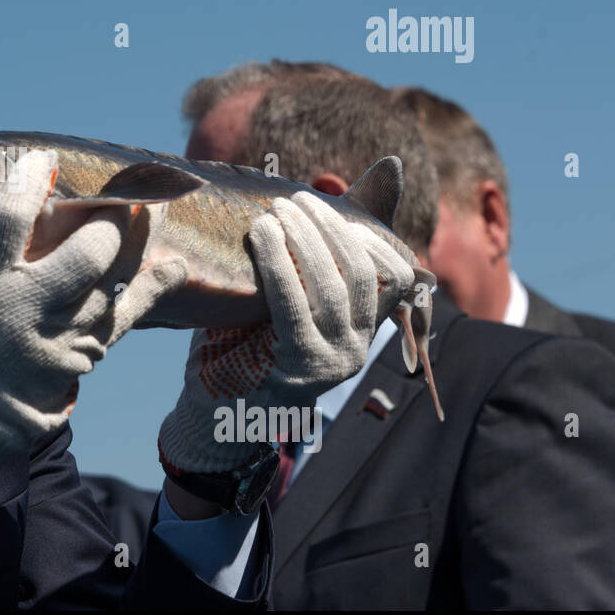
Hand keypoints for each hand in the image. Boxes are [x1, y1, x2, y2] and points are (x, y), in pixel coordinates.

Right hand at [0, 150, 145, 508]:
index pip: (11, 221)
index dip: (30, 182)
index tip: (44, 159)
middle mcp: (27, 309)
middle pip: (86, 253)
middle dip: (109, 219)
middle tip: (121, 197)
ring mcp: (60, 338)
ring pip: (114, 286)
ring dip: (140, 249)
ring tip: (158, 219)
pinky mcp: (81, 360)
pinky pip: (122, 320)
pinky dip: (148, 292)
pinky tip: (173, 270)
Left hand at [158, 191, 415, 474]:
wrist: (219, 415)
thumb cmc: (247, 349)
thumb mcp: (285, 306)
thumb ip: (303, 270)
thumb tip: (308, 208)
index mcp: (363, 332)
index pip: (395, 277)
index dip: (372, 237)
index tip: (338, 206)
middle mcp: (357, 348)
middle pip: (361, 273)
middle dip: (330, 227)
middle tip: (296, 198)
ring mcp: (332, 360)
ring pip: (332, 286)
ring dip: (304, 239)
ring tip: (276, 211)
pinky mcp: (299, 367)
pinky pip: (293, 305)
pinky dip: (278, 263)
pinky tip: (262, 235)